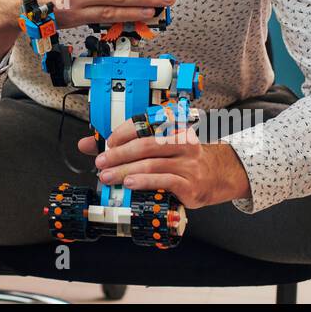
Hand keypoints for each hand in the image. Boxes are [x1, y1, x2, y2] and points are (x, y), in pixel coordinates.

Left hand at [77, 122, 251, 207]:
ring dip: (126, 171)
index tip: (107, 142)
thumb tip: (89, 144)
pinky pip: (164, 181)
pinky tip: (130, 184)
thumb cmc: (186, 159)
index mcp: (174, 129)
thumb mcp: (162, 147)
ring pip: (152, 164)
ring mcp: (188, 165)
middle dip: (120, 154)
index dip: (124, 132)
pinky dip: (144, 182)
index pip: (146, 126)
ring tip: (108, 176)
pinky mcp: (191, 185)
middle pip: (146, 145)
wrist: (221, 175)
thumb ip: (128, 144)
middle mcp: (183, 144)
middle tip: (101, 162)